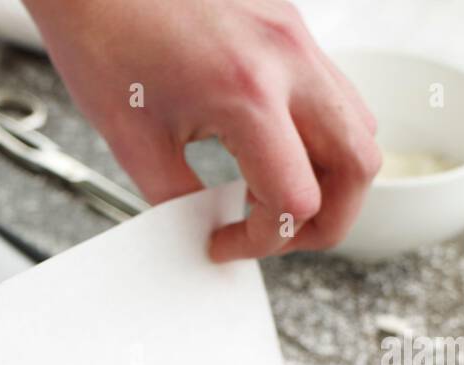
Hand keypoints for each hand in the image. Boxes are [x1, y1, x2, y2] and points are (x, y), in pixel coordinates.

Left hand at [23, 0, 380, 258]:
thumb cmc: (103, 39)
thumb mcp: (134, 143)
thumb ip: (179, 199)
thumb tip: (205, 232)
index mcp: (248, 94)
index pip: (296, 200)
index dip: (264, 241)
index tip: (227, 243)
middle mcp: (287, 59)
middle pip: (359, 166)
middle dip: (325, 220)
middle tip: (277, 236)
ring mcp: (296, 35)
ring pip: (360, 125)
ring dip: (330, 176)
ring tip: (273, 195)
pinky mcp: (290, 22)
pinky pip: (333, 90)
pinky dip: (318, 134)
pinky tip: (269, 147)